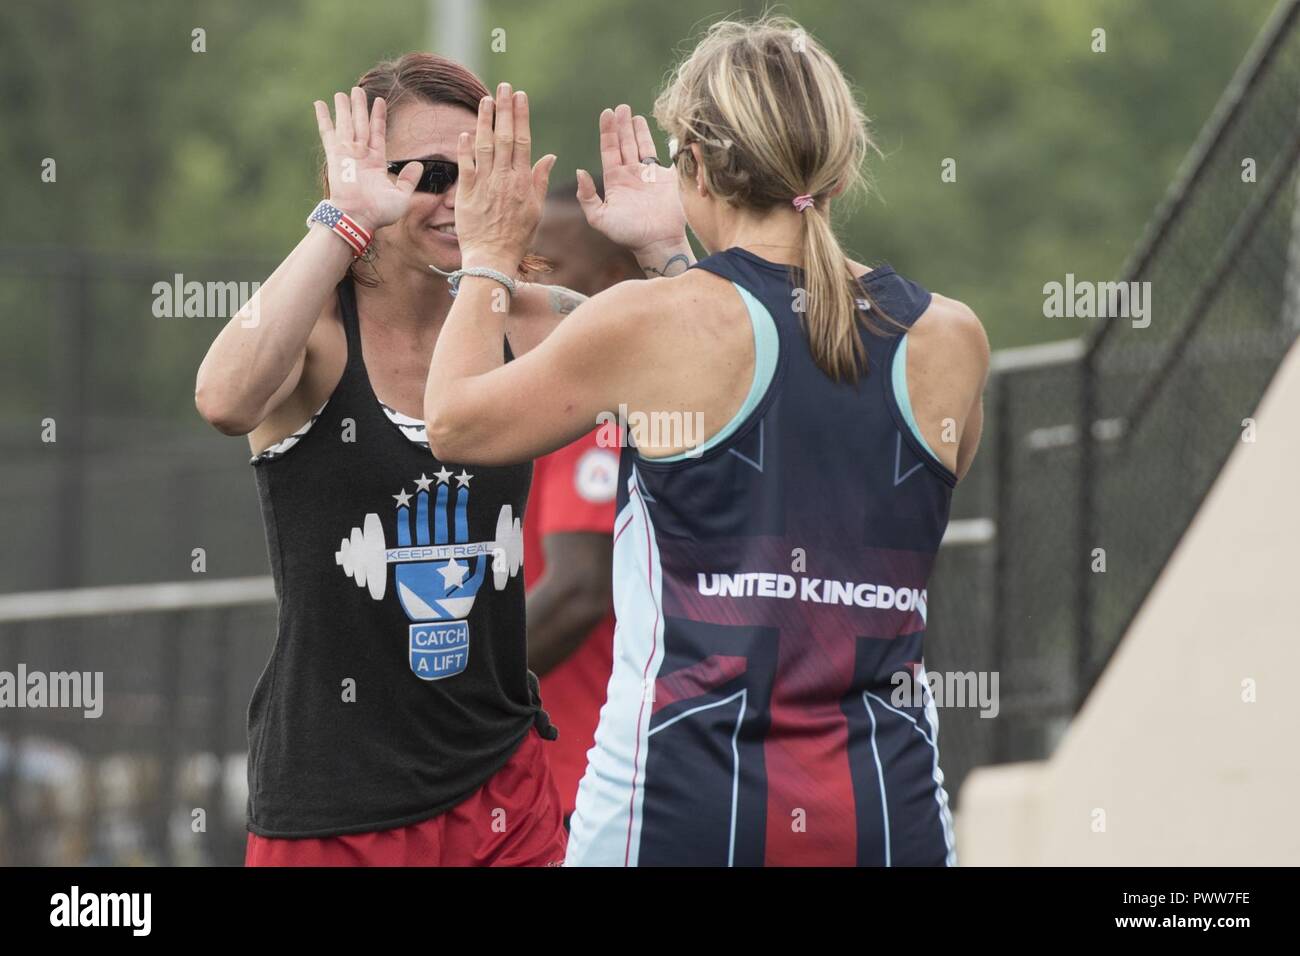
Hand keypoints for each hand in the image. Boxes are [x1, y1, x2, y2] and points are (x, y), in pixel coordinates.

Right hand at [314, 88, 422, 232]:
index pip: (377, 133)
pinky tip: (320, 104)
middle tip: (357, 90)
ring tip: (342, 92)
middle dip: (360, 107)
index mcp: (375, 162)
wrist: (358, 218)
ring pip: (346, 125)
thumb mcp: (401, 195)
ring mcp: (347, 154)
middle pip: (361, 125)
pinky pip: (328, 133)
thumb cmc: (378, 212)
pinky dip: (324, 118)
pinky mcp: (335, 155)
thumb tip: (419, 165)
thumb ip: (409, 179)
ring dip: (344, 108)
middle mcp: (361, 156)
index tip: (379, 101)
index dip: (378, 117)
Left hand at [454, 83, 556, 271]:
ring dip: (485, 122)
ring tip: (486, 100)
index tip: (520, 97)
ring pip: (484, 147)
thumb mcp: (535, 210)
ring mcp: (484, 185)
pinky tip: (466, 132)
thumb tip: (549, 155)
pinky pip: (465, 167)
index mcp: (522, 181)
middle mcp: (504, 179)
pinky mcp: (466, 195)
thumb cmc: (516, 237)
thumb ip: (540, 180)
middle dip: (504, 110)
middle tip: (504, 87)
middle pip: (504, 137)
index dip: (520, 117)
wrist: (493, 258)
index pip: (522, 141)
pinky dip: (465, 149)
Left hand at [576, 105, 686, 254]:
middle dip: (621, 125)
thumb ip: (587, 197)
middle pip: (624, 143)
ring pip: (642, 146)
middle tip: (620, 107)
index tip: (606, 113)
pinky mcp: (668, 177)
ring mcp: (650, 175)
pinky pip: (663, 154)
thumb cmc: (628, 233)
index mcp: (615, 180)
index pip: (609, 149)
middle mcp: (631, 174)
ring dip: (637, 129)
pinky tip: (657, 129)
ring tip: (632, 113)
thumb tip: (579, 171)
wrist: (658, 242)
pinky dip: (660, 141)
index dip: (607, 131)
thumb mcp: (600, 218)